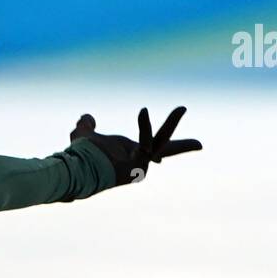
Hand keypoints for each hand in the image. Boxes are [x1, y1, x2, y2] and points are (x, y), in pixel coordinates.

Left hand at [69, 106, 201, 185]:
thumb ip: (87, 126)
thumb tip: (87, 118)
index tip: (165, 156)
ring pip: (161, 142)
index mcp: (131, 154)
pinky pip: (146, 142)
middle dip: (183, 146)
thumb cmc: (81, 156)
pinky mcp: (139, 164)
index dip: (160, 143)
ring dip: (172, 123)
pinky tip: (144, 111)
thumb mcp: (84, 135)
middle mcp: (139, 161)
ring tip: (183, 108)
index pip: (151, 147)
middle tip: (201, 145)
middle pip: (165, 149)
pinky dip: (144, 126)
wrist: (76, 169)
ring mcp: (140, 165)